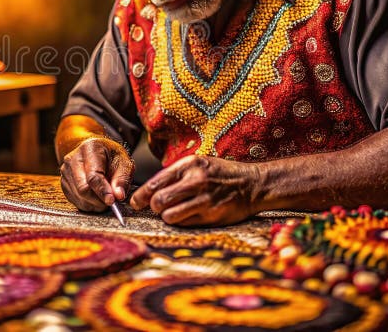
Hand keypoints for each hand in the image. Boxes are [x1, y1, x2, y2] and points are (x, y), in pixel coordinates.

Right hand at [60, 137, 134, 211]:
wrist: (99, 152)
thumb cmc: (112, 157)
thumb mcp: (124, 163)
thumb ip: (122, 179)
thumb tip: (118, 196)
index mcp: (89, 149)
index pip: (93, 175)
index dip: (102, 190)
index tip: (111, 200)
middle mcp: (72, 159)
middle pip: (83, 189)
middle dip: (99, 200)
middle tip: (111, 201)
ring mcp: (65, 171)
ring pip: (79, 197)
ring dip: (94, 204)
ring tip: (105, 197)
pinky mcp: (63, 182)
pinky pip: (75, 200)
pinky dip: (88, 204)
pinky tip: (96, 197)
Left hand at [130, 155, 263, 225]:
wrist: (252, 184)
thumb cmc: (220, 174)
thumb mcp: (197, 164)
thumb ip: (175, 175)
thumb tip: (149, 190)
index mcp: (189, 166)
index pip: (156, 183)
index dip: (141, 195)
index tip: (136, 202)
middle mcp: (196, 181)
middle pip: (159, 201)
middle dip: (154, 207)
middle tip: (158, 207)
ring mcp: (204, 200)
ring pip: (169, 215)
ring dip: (167, 216)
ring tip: (173, 211)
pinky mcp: (212, 216)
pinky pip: (185, 223)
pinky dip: (182, 221)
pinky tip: (189, 214)